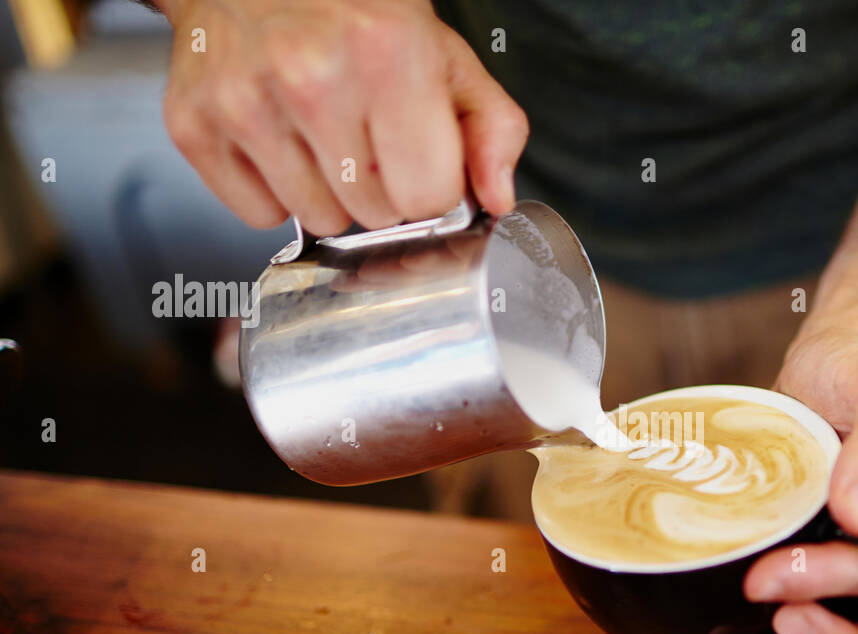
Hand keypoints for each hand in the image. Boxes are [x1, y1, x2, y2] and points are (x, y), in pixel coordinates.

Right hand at [158, 0, 527, 234]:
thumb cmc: (354, 10)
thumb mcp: (442, 52)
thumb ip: (490, 125)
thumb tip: (496, 196)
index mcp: (387, 53)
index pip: (429, 196)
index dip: (431, 185)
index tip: (418, 157)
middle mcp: (310, 75)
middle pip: (375, 214)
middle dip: (381, 189)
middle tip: (366, 136)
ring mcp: (244, 101)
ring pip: (318, 221)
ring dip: (328, 194)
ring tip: (320, 133)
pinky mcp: (193, 124)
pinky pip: (258, 215)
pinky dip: (273, 191)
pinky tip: (279, 139)